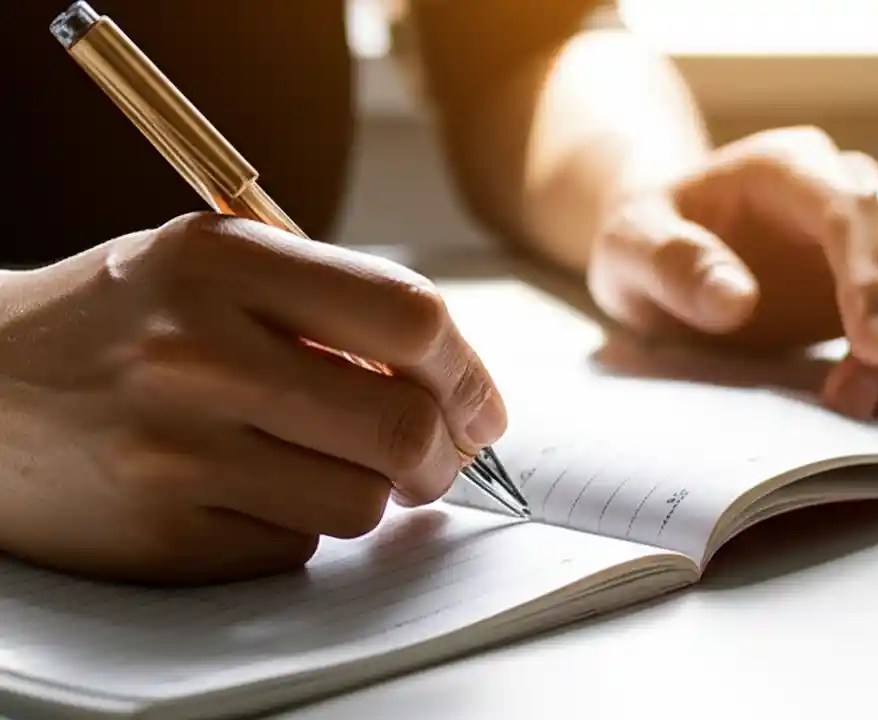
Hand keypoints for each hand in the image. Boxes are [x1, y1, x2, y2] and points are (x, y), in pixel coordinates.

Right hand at [0, 214, 504, 584]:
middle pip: (402, 426)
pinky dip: (296, 527)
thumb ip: (328, 308)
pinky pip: (294, 549)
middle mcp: (198, 351)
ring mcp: (174, 450)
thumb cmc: (117, 324)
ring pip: (359, 503)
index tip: (479, 405)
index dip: (469, 373)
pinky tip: (246, 491)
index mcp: (222, 261)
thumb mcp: (211, 269)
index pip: (409, 318)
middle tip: (435, 458)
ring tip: (316, 463)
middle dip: (444, 454)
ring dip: (366, 493)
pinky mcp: (159, 535)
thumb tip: (452, 385)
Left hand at [588, 127, 877, 426]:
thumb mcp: (630, 247)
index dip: (870, 276)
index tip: (872, 346)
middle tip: (851, 405)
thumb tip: (737, 302)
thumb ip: (674, 265)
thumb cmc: (647, 237)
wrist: (663, 243)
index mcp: (786, 167)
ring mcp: (877, 233)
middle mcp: (847, 189)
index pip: (851, 209)